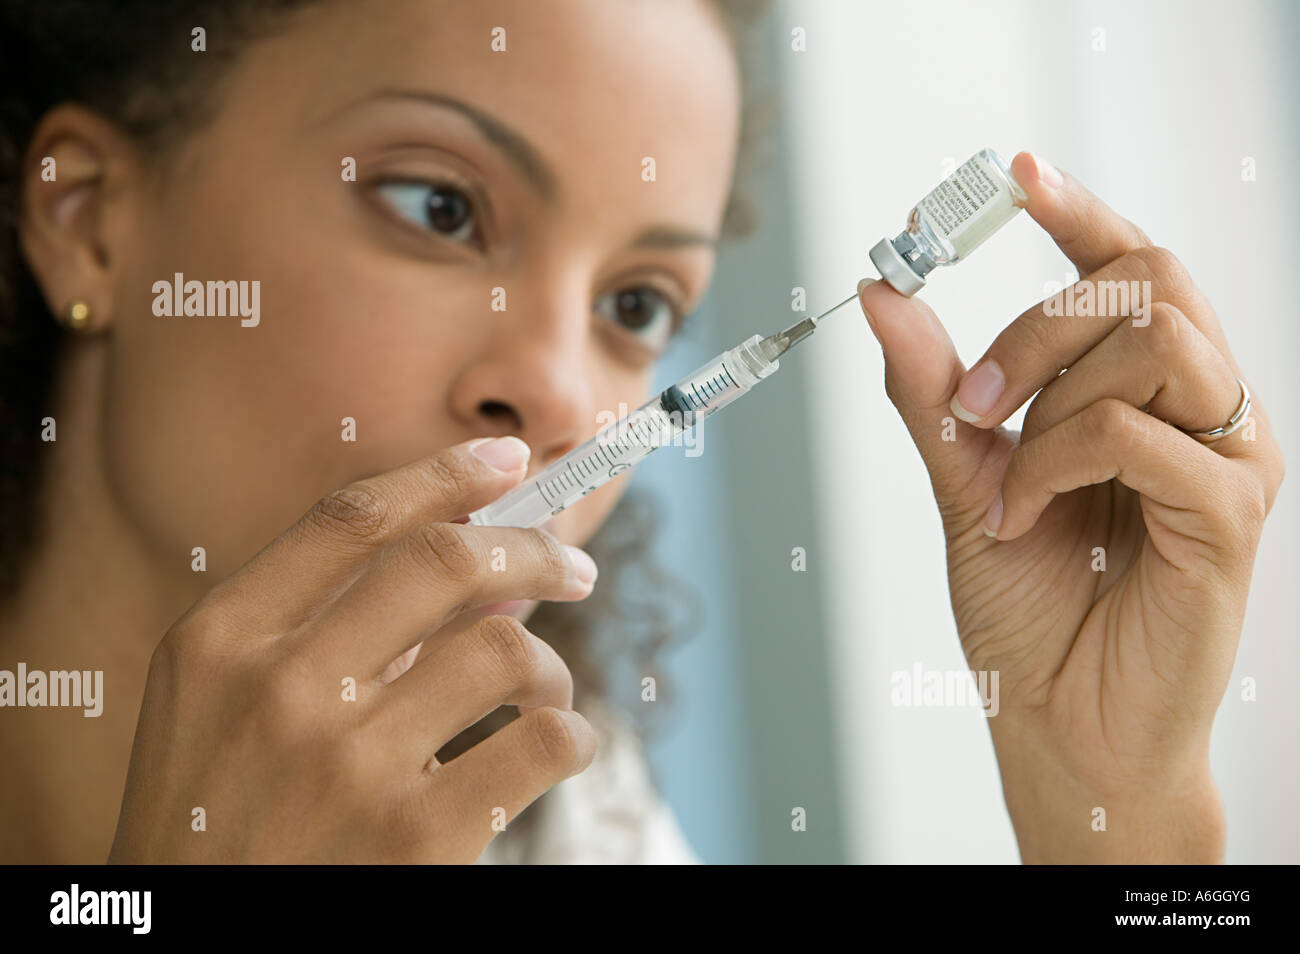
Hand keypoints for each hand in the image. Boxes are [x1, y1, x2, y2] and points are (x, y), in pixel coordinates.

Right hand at [108, 437, 599, 862]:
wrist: (200, 946)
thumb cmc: (217, 824)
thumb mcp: (216, 711)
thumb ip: (312, 628)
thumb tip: (467, 572)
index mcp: (223, 640)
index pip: (351, 518)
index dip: (443, 474)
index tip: (505, 461)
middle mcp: (282, 688)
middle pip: (444, 561)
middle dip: (532, 549)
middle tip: (573, 569)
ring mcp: (351, 764)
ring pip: (506, 649)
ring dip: (548, 664)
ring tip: (543, 692)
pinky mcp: (417, 836)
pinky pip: (543, 742)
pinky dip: (571, 735)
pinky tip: (556, 747)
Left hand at [857, 152, 1284, 861]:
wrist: (1059, 726)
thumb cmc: (1031, 608)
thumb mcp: (965, 480)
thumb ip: (934, 391)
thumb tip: (883, 294)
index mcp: (1145, 391)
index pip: (1131, 263)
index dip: (1079, 208)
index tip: (1013, 171)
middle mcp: (1201, 408)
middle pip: (1148, 278)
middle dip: (1038, 324)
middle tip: (974, 402)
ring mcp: (1226, 457)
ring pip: (1154, 341)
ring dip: (1046, 399)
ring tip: (1001, 476)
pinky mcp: (1229, 516)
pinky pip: (1138, 434)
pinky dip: (1055, 464)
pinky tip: (1022, 519)